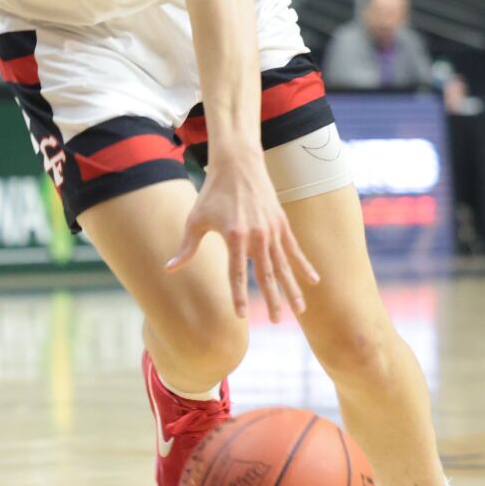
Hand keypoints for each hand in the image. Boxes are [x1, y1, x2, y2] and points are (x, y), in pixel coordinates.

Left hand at [166, 151, 319, 322]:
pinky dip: (304, 266)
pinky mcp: (282, 223)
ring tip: (300, 311)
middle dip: (272, 300)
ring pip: (284, 265)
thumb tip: (169, 269)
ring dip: (292, 288)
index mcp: (235, 236)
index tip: (240, 316)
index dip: (238, 295)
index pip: (236, 273)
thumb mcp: (196, 219)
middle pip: (266, 274)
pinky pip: (295, 250)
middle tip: (278, 322)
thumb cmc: (212, 192)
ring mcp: (273, 230)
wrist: (237, 164)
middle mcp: (257, 235)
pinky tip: (314, 282)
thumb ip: (186, 247)